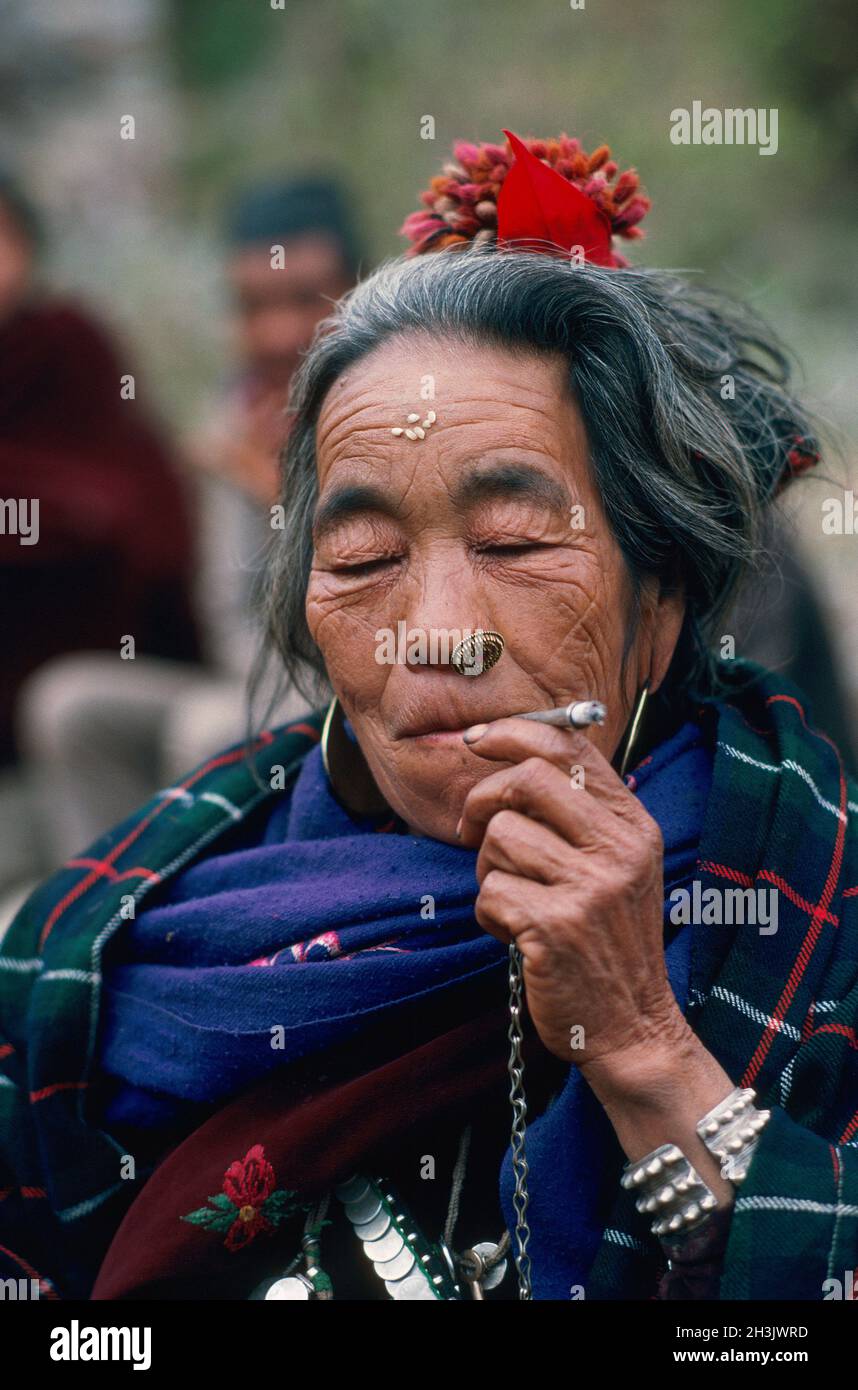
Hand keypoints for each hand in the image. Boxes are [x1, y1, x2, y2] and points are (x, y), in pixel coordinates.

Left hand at [457, 716, 687, 1066]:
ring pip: (499, 838)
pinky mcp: (557, 926)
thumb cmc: (607, 941)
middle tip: (470, 829)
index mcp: (633, 824)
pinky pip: (491, 893)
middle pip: (526, 780)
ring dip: (488, 871)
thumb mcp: (616, 867)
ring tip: (513, 901)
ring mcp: (591, 887)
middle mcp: (619, 849)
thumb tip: (514, 758)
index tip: (476, 740)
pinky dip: (489, 915)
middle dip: (482, 800)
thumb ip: (579, 815)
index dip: (512, 733)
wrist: (633, 1027)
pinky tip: (513, 934)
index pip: (569, 749)